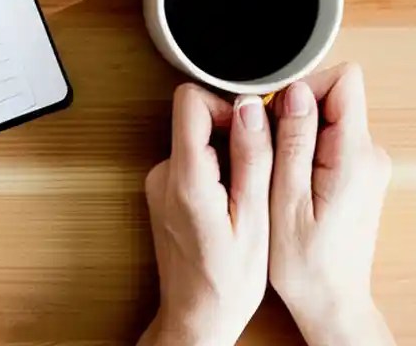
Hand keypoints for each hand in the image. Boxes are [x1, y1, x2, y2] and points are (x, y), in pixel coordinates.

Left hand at [139, 84, 272, 345]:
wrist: (196, 315)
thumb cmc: (228, 280)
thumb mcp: (255, 218)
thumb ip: (252, 158)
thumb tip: (249, 108)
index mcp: (185, 178)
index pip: (190, 101)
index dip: (226, 104)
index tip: (252, 131)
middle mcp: (163, 174)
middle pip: (196, 119)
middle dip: (232, 135)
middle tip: (256, 176)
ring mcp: (159, 182)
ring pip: (198, 141)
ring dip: (227, 157)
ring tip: (245, 198)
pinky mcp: (163, 191)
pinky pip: (193, 162)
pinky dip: (216, 173)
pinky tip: (231, 207)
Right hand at [269, 64, 395, 345]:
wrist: (332, 301)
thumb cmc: (306, 263)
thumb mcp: (285, 199)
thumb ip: (292, 141)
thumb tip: (294, 91)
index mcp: (354, 156)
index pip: (344, 80)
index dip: (303, 85)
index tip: (273, 113)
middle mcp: (370, 154)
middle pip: (333, 96)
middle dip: (293, 112)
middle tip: (268, 153)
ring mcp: (367, 164)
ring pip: (328, 118)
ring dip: (296, 134)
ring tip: (277, 174)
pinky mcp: (359, 174)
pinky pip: (329, 140)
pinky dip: (304, 150)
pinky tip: (289, 183)